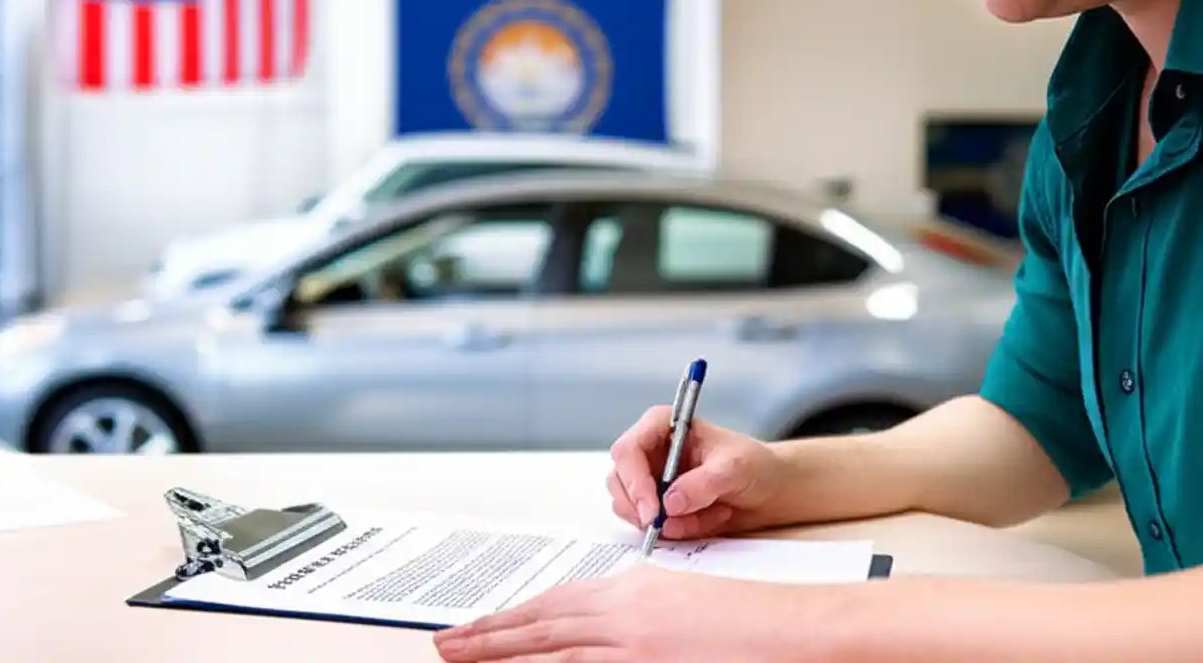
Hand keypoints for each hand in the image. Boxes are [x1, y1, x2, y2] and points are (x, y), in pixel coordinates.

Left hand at [433, 564, 831, 661]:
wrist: (799, 627)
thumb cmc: (751, 623)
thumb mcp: (681, 610)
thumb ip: (635, 624)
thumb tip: (595, 639)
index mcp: (634, 590)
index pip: (558, 603)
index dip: (515, 616)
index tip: (481, 626)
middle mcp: (627, 609)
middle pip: (542, 621)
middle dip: (490, 634)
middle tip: (446, 643)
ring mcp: (635, 642)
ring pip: (551, 646)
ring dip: (501, 654)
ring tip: (459, 658)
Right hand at [607, 406, 784, 539]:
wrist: (770, 491)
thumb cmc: (754, 466)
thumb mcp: (735, 468)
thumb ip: (703, 483)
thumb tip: (669, 503)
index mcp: (663, 426)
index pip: (629, 449)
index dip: (634, 480)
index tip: (652, 510)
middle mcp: (650, 452)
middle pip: (619, 480)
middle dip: (641, 507)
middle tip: (664, 526)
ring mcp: (650, 480)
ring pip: (629, 506)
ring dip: (667, 521)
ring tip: (708, 514)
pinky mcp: (658, 506)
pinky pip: (650, 526)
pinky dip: (678, 530)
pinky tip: (707, 520)